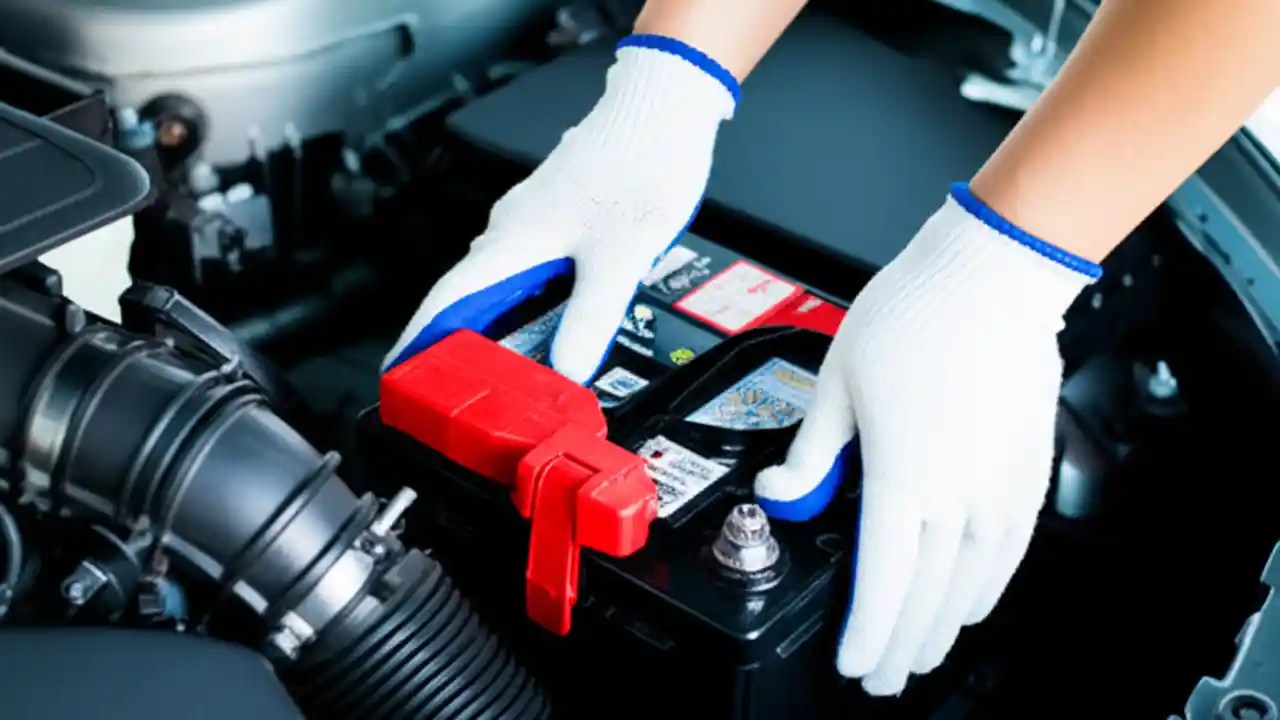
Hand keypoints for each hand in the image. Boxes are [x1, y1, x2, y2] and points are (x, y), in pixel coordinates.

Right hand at [383, 36, 738, 379]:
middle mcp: (515, 224)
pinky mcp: (562, 211)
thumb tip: (569, 368)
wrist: (665, 104)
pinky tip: (561, 315)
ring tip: (516, 365)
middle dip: (466, 344)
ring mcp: (537, 215)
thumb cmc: (640, 160)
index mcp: (515, 237)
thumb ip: (591, 317)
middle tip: (468, 388)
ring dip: (505, 322)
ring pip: (507, 281)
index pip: (449, 300)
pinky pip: (533, 265)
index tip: (400, 373)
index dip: (420, 340)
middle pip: (475, 296)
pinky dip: (534, 298)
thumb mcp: (621, 256)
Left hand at [754, 184, 1098, 695]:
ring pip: (970, 584)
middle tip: (881, 677)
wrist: (992, 275)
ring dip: (942, 627)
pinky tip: (970, 601)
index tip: (853, 662)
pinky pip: (1009, 553)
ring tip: (920, 652)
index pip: (881, 583)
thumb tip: (783, 490)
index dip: (866, 634)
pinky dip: (986, 588)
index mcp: (902, 475)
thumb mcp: (836, 382)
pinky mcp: (1026, 473)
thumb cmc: (914, 315)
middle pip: (925, 597)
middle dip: (899, 646)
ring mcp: (998, 486)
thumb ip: (811, 452)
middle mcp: (957, 493)